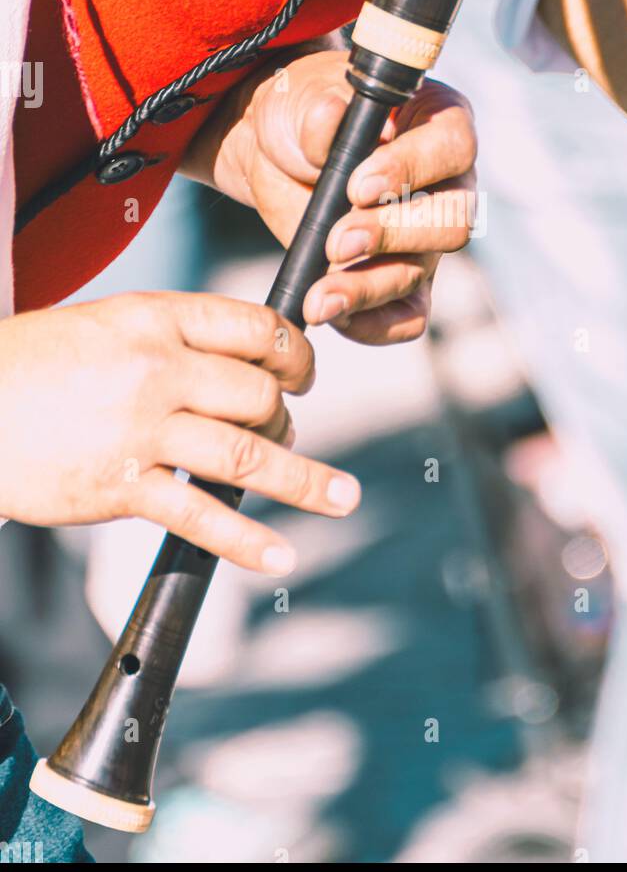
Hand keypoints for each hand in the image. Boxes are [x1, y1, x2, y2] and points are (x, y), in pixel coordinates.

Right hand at [0, 293, 360, 570]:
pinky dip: (246, 540)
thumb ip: (175, 337)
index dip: (295, 354)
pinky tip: (280, 555)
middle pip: (260, 394)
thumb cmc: (37, 363)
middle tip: (283, 431)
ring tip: (345, 498)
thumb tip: (243, 362)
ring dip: (305, 480)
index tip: (303, 374)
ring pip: (247, 453)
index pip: (255, 328)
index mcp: (156, 317)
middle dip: (285, 417)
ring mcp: (141, 430)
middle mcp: (157, 369)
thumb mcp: (109, 322)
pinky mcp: (120, 488)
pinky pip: (199, 516)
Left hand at [189, 49, 477, 344]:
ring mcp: (427, 239)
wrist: (275, 154)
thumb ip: (318, 111)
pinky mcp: (400, 280)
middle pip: (452, 223)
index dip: (412, 170)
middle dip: (392, 236)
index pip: (453, 149)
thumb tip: (331, 119)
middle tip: (337, 241)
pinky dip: (372, 324)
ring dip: (368, 287)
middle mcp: (446, 185)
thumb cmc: (304, 112)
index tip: (357, 187)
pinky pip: (407, 317)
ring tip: (318, 296)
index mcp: (438, 123)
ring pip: (421, 273)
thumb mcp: (303, 98)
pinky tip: (332, 314)